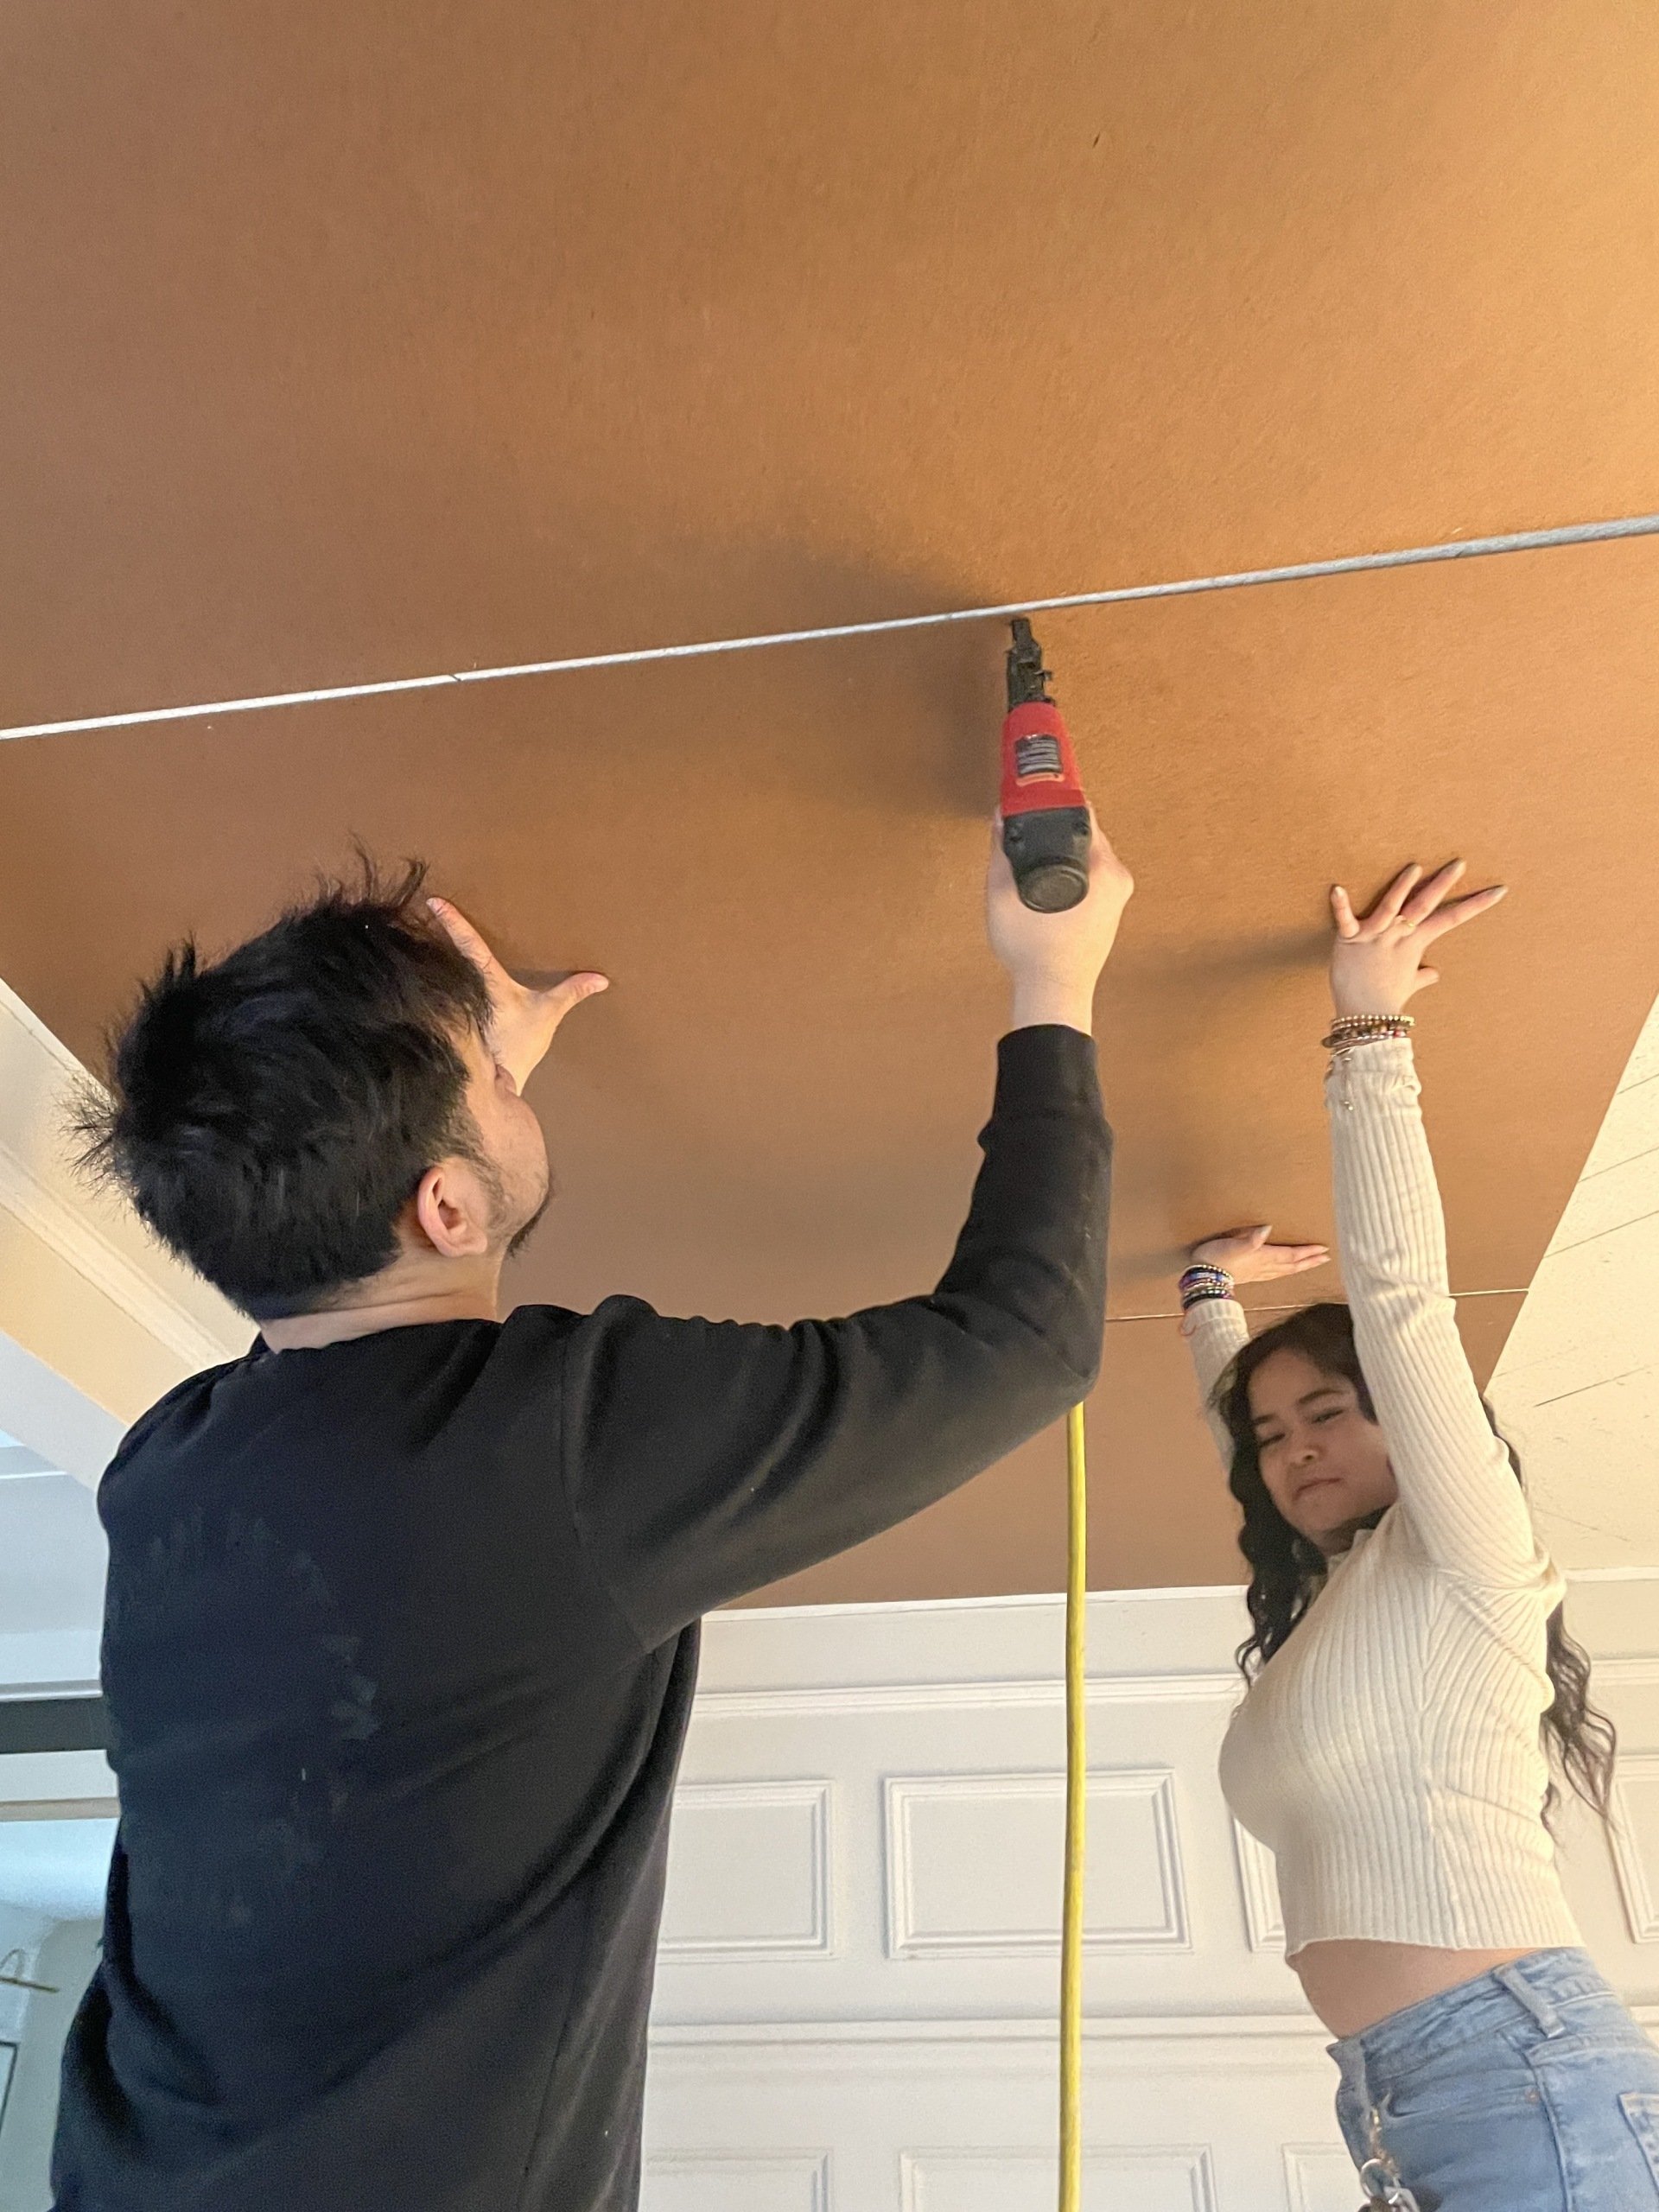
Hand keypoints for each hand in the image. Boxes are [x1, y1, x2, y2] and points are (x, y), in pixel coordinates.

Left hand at [427, 898, 607, 1092]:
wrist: (501, 1080)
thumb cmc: (521, 1046)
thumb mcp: (549, 1014)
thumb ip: (573, 992)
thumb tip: (601, 979)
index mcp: (491, 983)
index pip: (470, 945)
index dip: (453, 922)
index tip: (434, 901)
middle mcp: (469, 989)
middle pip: (445, 953)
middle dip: (432, 931)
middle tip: (419, 904)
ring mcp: (457, 1005)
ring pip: (438, 973)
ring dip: (425, 955)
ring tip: (411, 932)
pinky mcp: (450, 1019)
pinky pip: (438, 993)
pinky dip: (430, 980)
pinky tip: (415, 974)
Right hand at [987, 810, 1133, 1032]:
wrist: (1053, 993)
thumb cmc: (1034, 952)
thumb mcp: (1003, 895)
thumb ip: (1001, 852)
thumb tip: (1001, 817)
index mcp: (1103, 869)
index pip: (1084, 813)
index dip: (1057, 799)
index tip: (1041, 789)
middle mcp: (1117, 879)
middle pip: (1087, 833)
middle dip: (1058, 825)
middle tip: (1032, 816)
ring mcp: (1117, 896)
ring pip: (1089, 854)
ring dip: (1064, 848)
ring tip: (1036, 846)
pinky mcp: (1110, 910)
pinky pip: (1091, 875)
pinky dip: (1071, 868)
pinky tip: (1048, 875)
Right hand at [1188, 1224, 1329, 1284]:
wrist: (1202, 1277)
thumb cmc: (1217, 1258)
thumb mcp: (1233, 1245)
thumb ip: (1251, 1238)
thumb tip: (1267, 1228)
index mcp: (1263, 1257)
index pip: (1291, 1255)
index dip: (1308, 1252)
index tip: (1324, 1249)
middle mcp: (1264, 1267)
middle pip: (1292, 1265)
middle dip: (1310, 1261)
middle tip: (1326, 1258)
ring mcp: (1258, 1273)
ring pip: (1285, 1271)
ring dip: (1300, 1267)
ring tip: (1311, 1263)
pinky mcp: (1250, 1275)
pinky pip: (1274, 1274)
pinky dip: (1285, 1271)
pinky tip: (1283, 1270)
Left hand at [1329, 860, 1506, 1018]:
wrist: (1364, 1017)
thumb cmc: (1385, 999)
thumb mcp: (1408, 983)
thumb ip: (1421, 974)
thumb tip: (1434, 973)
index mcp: (1415, 942)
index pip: (1451, 919)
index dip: (1475, 905)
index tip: (1498, 890)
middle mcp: (1398, 936)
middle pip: (1424, 906)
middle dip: (1442, 884)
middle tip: (1459, 863)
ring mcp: (1375, 937)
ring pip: (1391, 907)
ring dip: (1402, 887)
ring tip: (1414, 868)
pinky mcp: (1350, 941)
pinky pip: (1345, 921)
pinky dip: (1340, 906)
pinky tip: (1337, 888)